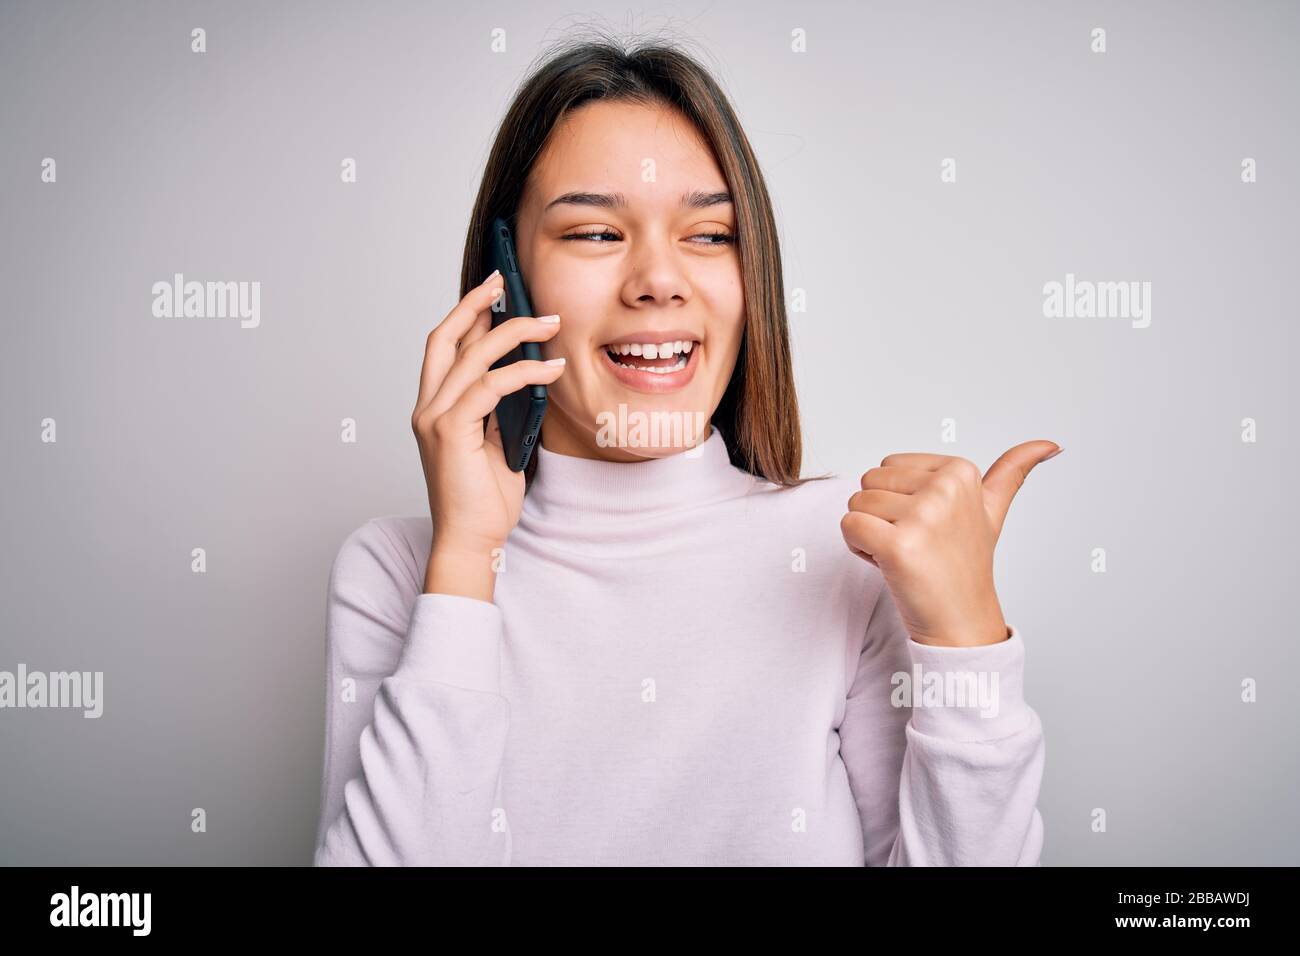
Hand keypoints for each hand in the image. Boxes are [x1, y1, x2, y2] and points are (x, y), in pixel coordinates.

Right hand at [412, 270, 565, 595]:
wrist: (473, 541)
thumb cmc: (485, 501)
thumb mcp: (498, 444)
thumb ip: (501, 410)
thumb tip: (524, 376)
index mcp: (436, 408)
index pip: (446, 347)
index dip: (468, 314)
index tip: (495, 291)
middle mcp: (428, 407)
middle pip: (445, 337)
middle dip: (476, 303)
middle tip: (506, 280)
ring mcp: (435, 418)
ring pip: (472, 355)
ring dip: (515, 333)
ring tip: (551, 324)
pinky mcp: (451, 431)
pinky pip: (490, 386)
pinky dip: (524, 372)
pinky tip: (552, 368)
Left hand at [839, 441, 1061, 646]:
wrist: (961, 620)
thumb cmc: (966, 563)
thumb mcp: (993, 510)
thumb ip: (1013, 471)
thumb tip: (1050, 443)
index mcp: (960, 471)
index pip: (887, 466)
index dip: (897, 499)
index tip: (929, 526)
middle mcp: (944, 489)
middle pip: (868, 482)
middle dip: (881, 515)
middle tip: (916, 543)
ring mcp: (924, 517)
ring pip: (856, 505)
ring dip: (869, 534)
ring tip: (905, 554)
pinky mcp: (899, 545)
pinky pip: (849, 527)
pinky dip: (858, 549)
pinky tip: (890, 565)